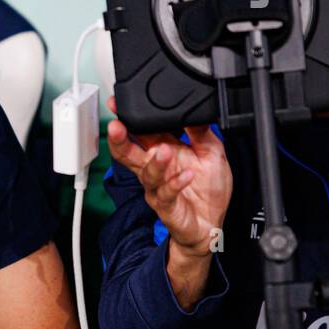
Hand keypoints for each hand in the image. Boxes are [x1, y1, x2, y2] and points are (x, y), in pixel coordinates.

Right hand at [106, 96, 231, 257]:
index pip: (140, 131)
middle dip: (119, 138)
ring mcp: (158, 187)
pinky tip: (187, 175)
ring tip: (165, 151)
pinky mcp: (166, 206)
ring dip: (155, 162)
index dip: (127, 118)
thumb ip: (202, 132)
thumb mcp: (212, 153)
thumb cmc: (206, 190)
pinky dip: (176, 184)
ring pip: (146, 173)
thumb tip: (195, 111)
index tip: (119, 104)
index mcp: (163, 150)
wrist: (210, 224)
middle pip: (128, 152)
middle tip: (116, 126)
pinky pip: (166, 193)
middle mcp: (155, 168)